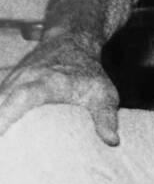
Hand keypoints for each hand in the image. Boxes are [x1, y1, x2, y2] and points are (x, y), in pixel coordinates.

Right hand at [0, 33, 119, 143]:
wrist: (71, 41)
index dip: (8, 114)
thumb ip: (106, 115)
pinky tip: (2, 137)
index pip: (24, 96)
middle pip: (1, 100)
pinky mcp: (6, 84)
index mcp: (49, 81)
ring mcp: (12, 80)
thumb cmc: (88, 72)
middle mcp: (25, 78)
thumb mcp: (103, 92)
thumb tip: (112, 141)